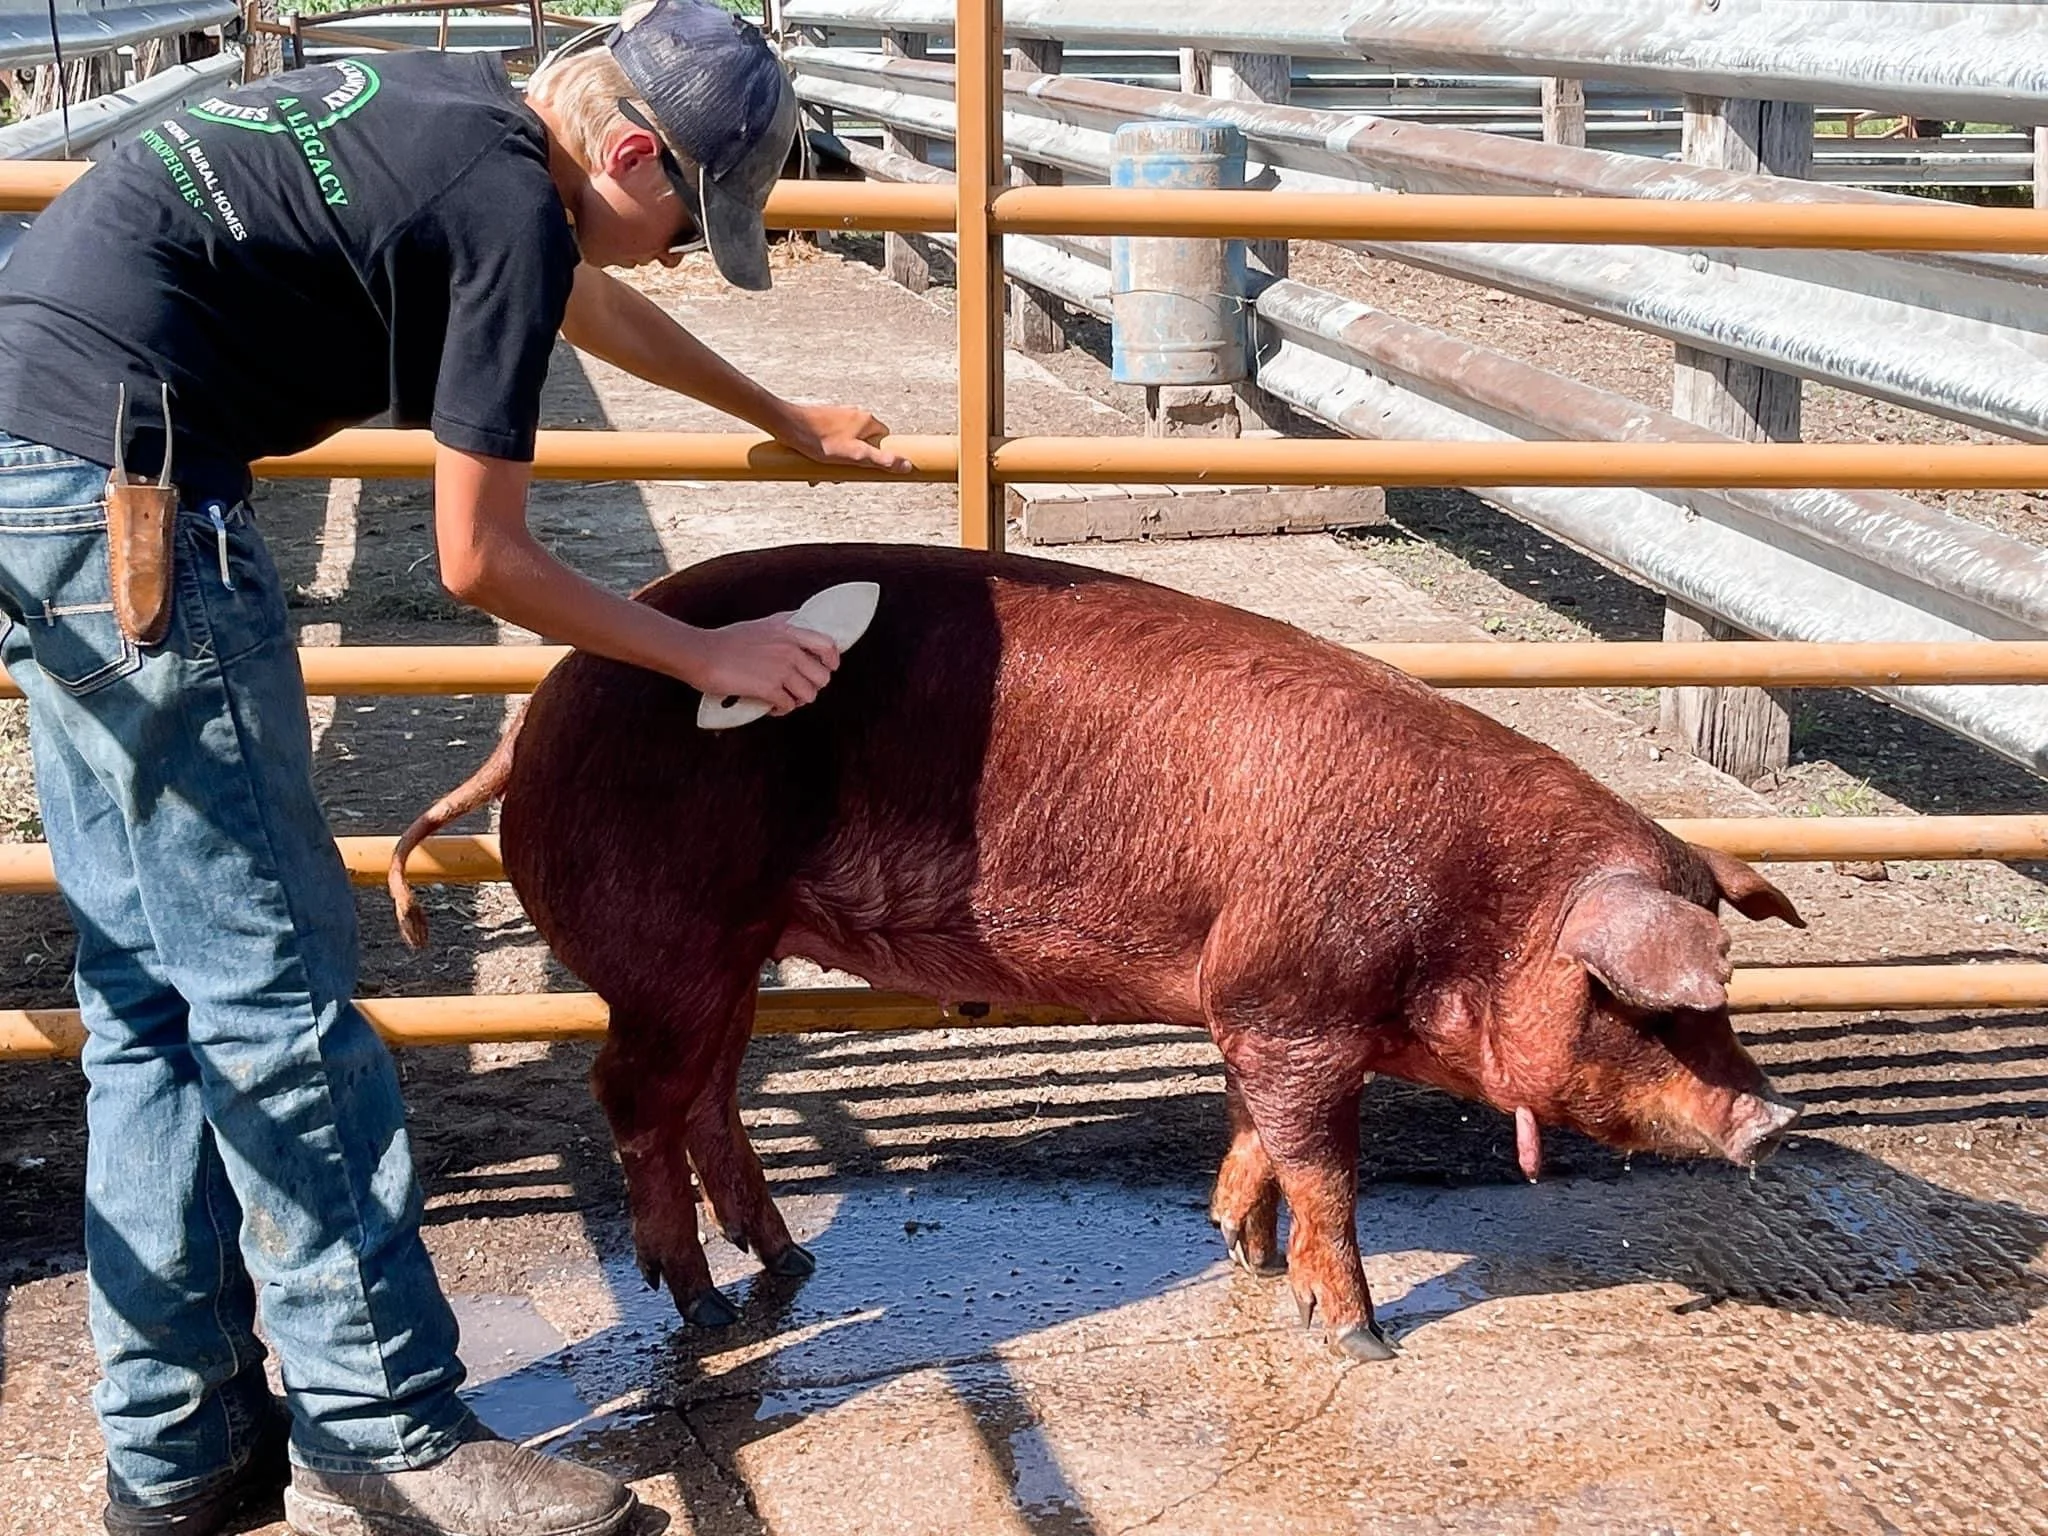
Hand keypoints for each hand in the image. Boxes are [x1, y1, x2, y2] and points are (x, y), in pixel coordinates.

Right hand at [689, 614, 840, 715]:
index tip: (828, 669)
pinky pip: (788, 706)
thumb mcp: (761, 624)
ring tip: (782, 699)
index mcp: (789, 631)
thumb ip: (782, 624)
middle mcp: (790, 649)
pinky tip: (770, 707)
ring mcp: (781, 669)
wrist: (702, 653)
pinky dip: (781, 710)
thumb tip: (797, 622)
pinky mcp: (769, 687)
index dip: (832, 661)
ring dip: (796, 701)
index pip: (828, 645)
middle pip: (823, 677)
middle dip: (811, 687)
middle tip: (796, 689)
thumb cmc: (725, 640)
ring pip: (808, 695)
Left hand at [777, 402, 913, 472]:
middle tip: (839, 475)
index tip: (867, 469)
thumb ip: (881, 461)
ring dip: (838, 462)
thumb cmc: (819, 441)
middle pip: (864, 444)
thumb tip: (907, 466)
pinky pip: (831, 441)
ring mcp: (838, 416)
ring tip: (822, 473)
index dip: (878, 457)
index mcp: (867, 420)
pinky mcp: (822, 420)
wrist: (786, 424)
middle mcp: (854, 414)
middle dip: (854, 463)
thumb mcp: (855, 456)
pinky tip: (814, 465)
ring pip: (846, 444)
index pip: (884, 440)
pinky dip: (826, 454)